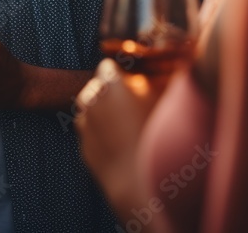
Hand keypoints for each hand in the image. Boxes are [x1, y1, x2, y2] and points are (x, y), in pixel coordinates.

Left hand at [75, 60, 158, 205]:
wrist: (140, 182)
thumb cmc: (157, 136)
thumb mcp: (164, 98)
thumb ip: (153, 80)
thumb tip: (154, 71)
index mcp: (109, 84)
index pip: (107, 66)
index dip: (121, 74)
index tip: (134, 85)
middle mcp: (91, 101)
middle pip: (96, 87)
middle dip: (110, 92)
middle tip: (133, 106)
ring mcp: (85, 125)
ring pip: (91, 110)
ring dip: (103, 112)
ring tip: (128, 126)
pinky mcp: (83, 147)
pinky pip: (91, 133)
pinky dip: (101, 134)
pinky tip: (122, 144)